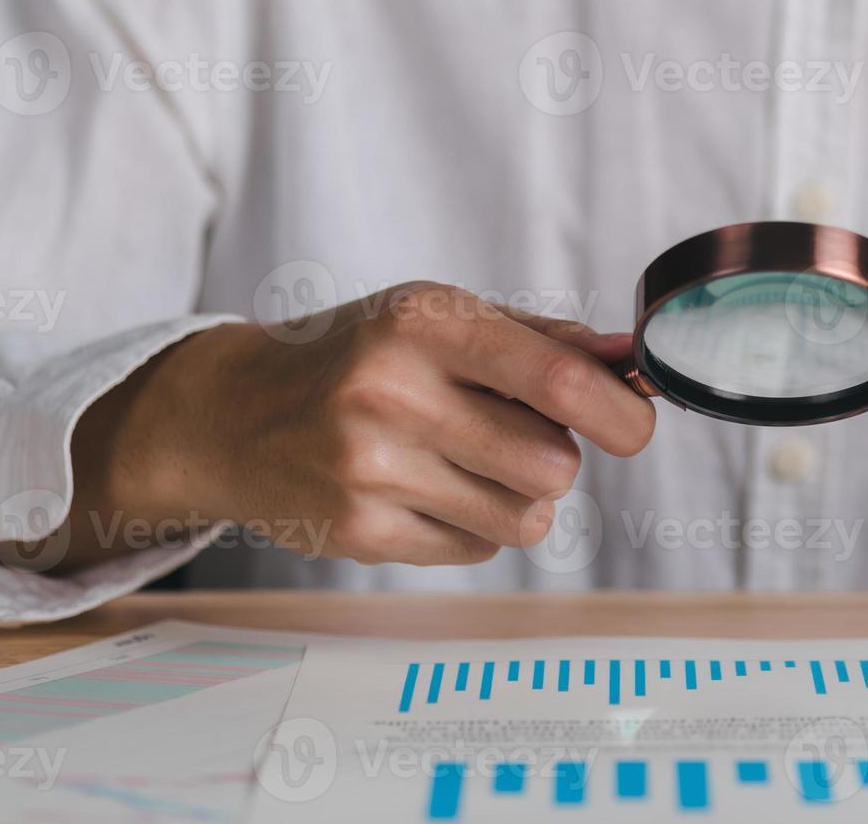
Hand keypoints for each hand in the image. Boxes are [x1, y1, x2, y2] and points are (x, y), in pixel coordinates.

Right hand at [50, 282, 654, 568]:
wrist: (231, 414)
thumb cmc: (353, 357)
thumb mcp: (434, 318)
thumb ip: (537, 339)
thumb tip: (629, 358)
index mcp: (422, 323)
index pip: (555, 378)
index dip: (619, 411)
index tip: (636, 425)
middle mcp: (392, 394)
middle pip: (553, 464)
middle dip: (558, 457)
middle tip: (520, 436)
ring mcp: (371, 470)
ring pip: (524, 517)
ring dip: (520, 497)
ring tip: (470, 463)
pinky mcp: (359, 532)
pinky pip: (476, 548)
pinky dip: (474, 525)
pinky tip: (427, 489)